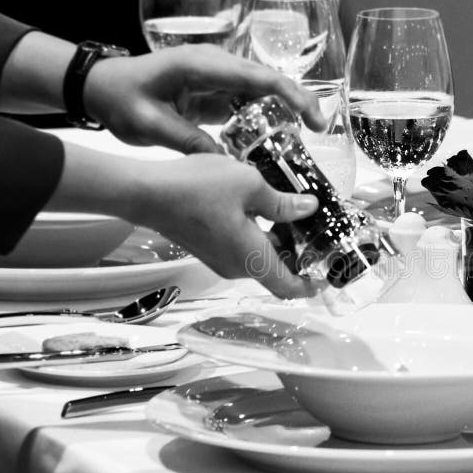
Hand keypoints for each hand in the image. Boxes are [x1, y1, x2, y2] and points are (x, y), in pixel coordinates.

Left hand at [83, 44, 324, 154]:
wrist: (101, 87)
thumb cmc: (122, 99)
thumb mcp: (151, 127)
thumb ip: (190, 143)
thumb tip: (228, 166)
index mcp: (204, 67)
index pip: (260, 78)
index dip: (293, 96)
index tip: (314, 119)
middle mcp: (216, 66)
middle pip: (269, 82)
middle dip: (297, 105)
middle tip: (318, 133)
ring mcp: (217, 77)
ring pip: (261, 93)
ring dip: (281, 114)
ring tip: (298, 143)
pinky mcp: (214, 90)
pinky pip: (246, 103)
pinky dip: (261, 121)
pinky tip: (270, 143)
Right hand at [128, 154, 320, 296]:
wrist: (144, 191)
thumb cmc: (194, 189)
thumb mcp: (250, 185)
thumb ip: (282, 202)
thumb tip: (307, 209)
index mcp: (252, 258)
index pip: (289, 287)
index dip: (312, 284)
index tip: (327, 271)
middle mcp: (236, 267)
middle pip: (278, 271)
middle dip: (299, 252)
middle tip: (315, 225)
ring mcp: (220, 259)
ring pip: (260, 258)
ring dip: (278, 240)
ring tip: (292, 208)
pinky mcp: (208, 248)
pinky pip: (243, 249)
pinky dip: (259, 235)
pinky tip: (263, 206)